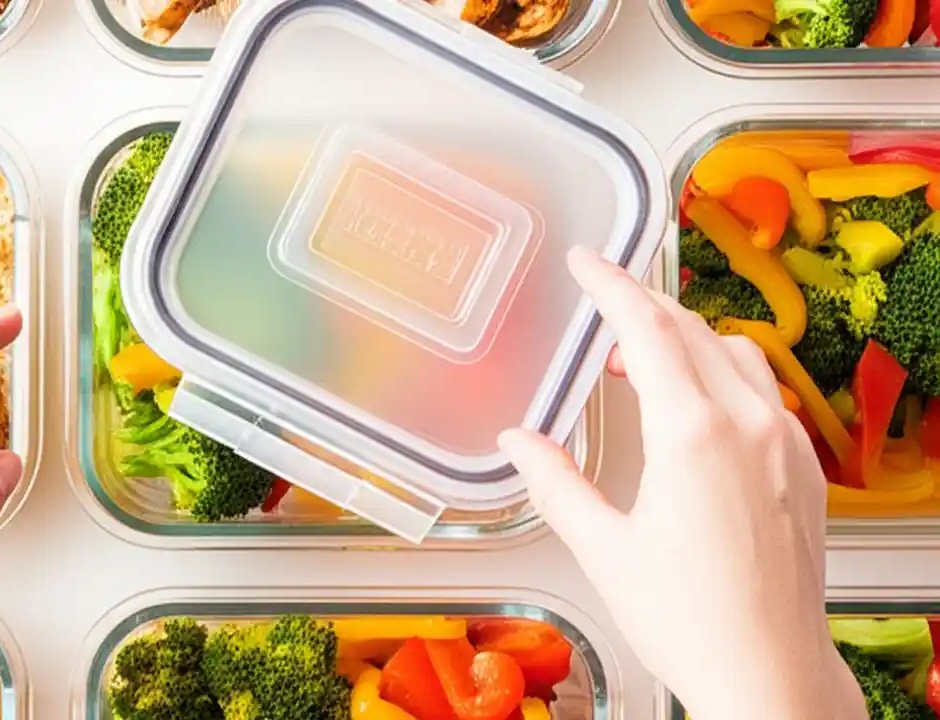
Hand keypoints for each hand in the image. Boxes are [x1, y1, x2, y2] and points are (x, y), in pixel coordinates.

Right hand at [498, 248, 864, 719]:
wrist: (771, 674)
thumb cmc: (692, 620)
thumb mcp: (604, 548)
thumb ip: (555, 482)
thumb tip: (519, 441)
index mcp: (693, 435)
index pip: (648, 328)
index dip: (611, 284)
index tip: (587, 261)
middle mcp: (749, 425)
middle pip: (693, 329)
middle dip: (643, 306)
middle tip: (604, 301)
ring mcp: (785, 444)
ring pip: (736, 353)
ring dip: (686, 339)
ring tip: (643, 360)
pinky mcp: (804, 468)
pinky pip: (764, 390)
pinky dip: (723, 373)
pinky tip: (696, 406)